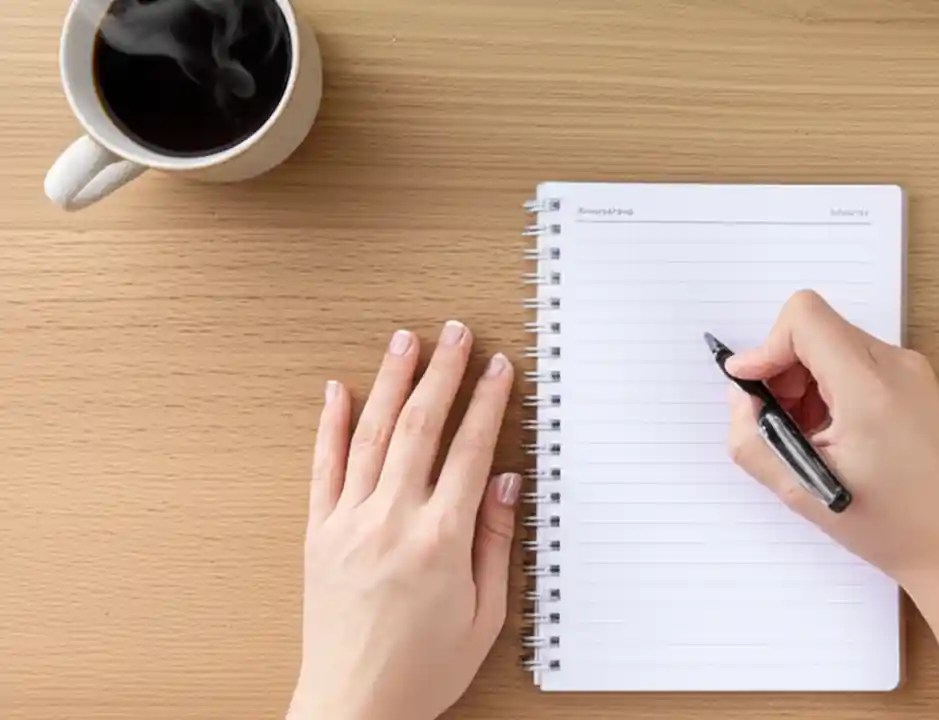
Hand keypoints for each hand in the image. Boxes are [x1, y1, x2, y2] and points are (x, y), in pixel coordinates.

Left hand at [289, 323, 517, 719]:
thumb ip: (496, 543)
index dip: (488, 403)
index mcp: (439, 540)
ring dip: (391, 381)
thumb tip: (506, 483)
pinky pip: (323, 467)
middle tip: (456, 333)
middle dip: (443, 373)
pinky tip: (338, 390)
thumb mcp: (484, 615)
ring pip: (371, 434)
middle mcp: (391, 521)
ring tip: (405, 340)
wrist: (352, 706)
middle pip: (420, 427)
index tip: (499, 369)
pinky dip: (329, 424)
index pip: (470, 451)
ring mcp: (349, 523)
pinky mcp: (318, 534)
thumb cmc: (423, 669)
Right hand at [725, 291, 938, 601]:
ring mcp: (912, 372)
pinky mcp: (917, 383)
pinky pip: (857, 363)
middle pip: (816, 329)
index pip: (804, 317)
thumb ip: (751, 438)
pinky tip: (834, 437)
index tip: (751, 386)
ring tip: (809, 437)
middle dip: (783, 370)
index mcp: (869, 387)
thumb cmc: (889, 527)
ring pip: (834, 345)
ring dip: (806, 383)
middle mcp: (897, 366)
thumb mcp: (799, 489)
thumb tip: (741, 398)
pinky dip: (831, 389)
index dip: (766, 347)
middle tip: (779, 422)